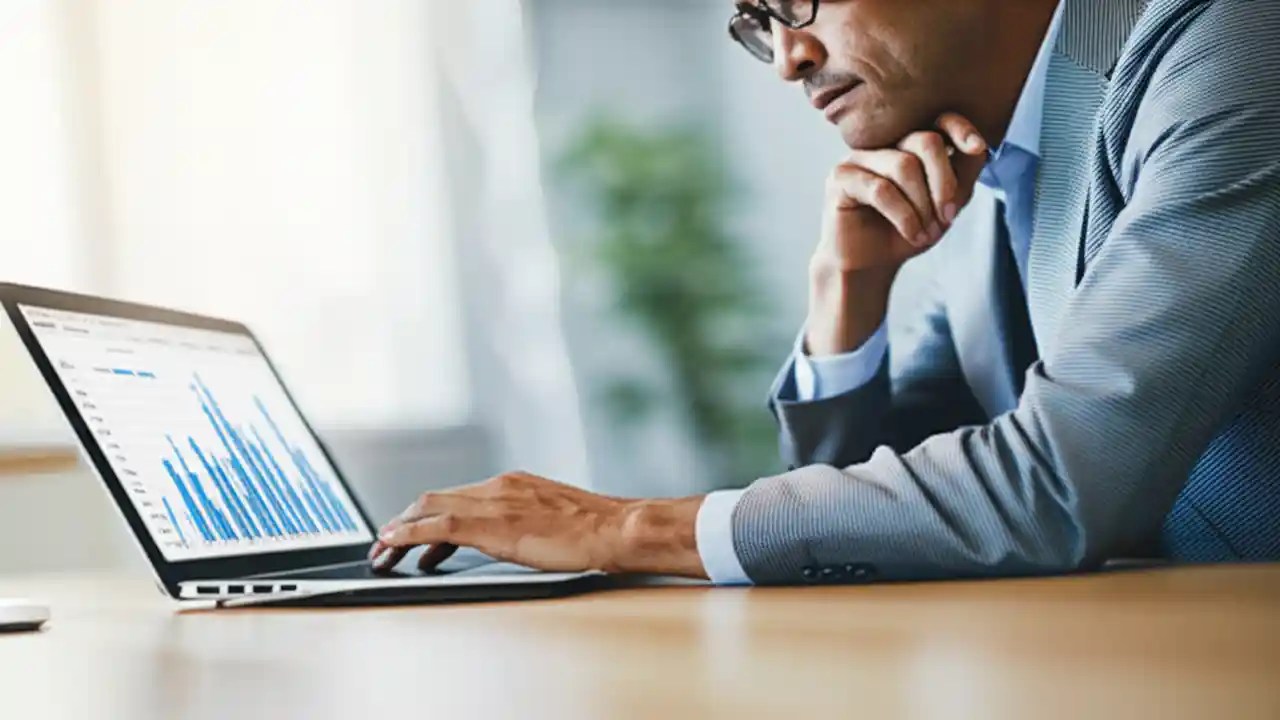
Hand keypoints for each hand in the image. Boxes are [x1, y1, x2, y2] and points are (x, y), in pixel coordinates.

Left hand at [368, 471, 707, 577]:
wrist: (616, 528)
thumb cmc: (596, 530)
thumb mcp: (554, 519)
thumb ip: (528, 522)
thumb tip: (517, 539)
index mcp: (513, 484)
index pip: (457, 496)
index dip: (428, 514)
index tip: (413, 534)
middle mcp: (497, 487)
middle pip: (435, 497)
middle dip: (405, 520)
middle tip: (386, 543)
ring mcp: (494, 503)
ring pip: (429, 507)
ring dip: (399, 529)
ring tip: (383, 550)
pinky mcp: (492, 525)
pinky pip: (437, 527)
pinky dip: (409, 534)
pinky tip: (393, 544)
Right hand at [806, 113, 988, 355]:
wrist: (871, 266)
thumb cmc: (906, 233)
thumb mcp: (945, 206)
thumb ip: (962, 177)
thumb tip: (979, 147)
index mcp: (910, 146)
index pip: (938, 121)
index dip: (960, 129)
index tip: (977, 147)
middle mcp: (884, 146)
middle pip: (925, 141)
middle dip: (944, 181)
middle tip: (949, 217)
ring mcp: (859, 158)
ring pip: (904, 166)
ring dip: (923, 206)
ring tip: (927, 234)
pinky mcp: (840, 178)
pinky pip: (880, 189)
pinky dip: (903, 216)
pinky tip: (912, 235)